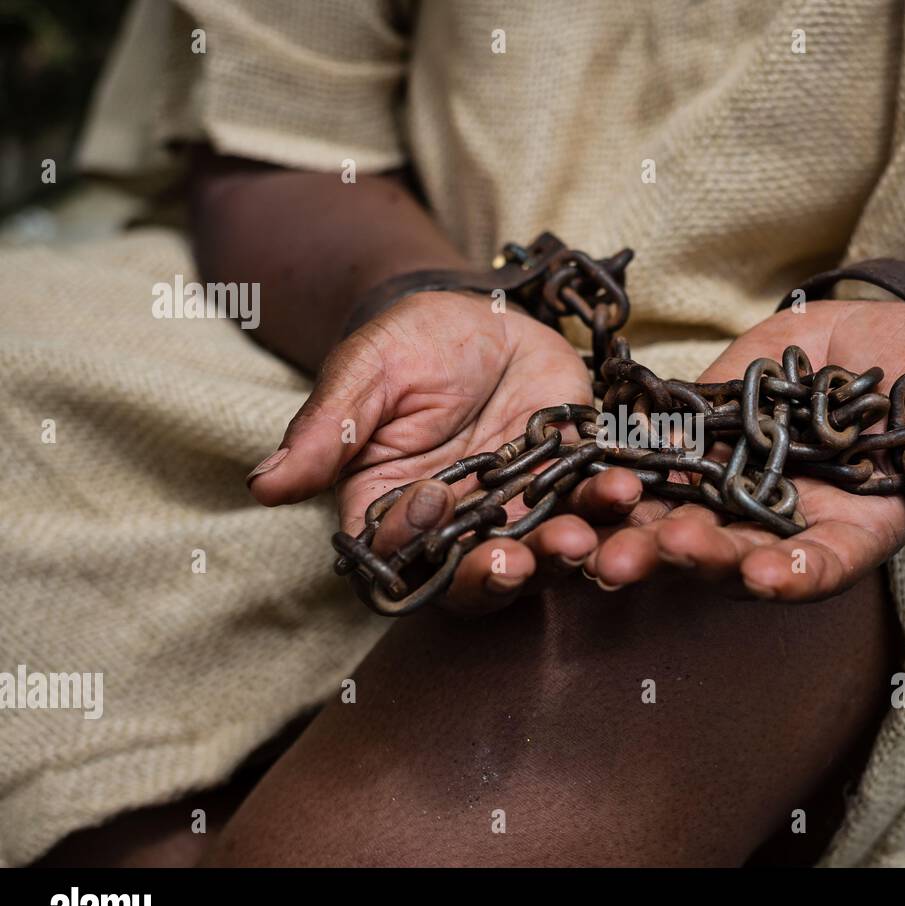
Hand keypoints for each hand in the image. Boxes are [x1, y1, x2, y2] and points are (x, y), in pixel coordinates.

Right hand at [246, 291, 643, 613]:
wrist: (476, 317)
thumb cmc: (405, 346)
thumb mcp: (364, 374)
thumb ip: (326, 432)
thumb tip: (262, 486)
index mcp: (399, 514)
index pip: (402, 554)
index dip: (417, 539)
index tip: (434, 501)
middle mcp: (464, 530)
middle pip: (481, 575)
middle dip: (508, 570)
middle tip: (534, 554)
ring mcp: (526, 511)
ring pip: (548, 552)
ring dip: (572, 548)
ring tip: (588, 530)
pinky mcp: (577, 483)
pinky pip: (597, 507)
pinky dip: (614, 506)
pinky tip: (627, 490)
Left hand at [582, 299, 904, 600]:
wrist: (880, 330)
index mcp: (854, 525)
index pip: (825, 563)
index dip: (796, 573)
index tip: (763, 574)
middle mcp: (788, 518)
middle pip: (735, 555)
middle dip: (690, 560)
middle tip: (644, 559)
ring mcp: (738, 481)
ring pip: (680, 519)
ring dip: (635, 535)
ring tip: (593, 542)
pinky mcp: (700, 439)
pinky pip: (654, 461)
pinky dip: (617, 471)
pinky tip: (581, 476)